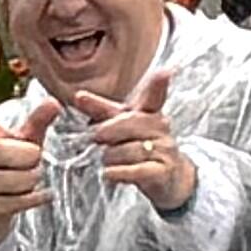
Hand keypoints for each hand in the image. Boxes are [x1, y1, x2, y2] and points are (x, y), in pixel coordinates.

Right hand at [0, 97, 62, 250]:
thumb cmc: (12, 165)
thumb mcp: (26, 142)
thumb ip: (38, 122)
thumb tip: (54, 101)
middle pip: (5, 152)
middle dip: (29, 158)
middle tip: (35, 159)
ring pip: (11, 180)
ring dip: (31, 181)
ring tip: (33, 178)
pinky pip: (10, 202)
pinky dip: (32, 199)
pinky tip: (45, 195)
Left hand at [74, 69, 196, 213]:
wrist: (171, 177)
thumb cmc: (142, 146)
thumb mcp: (123, 125)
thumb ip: (102, 110)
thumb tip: (78, 95)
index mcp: (150, 113)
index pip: (153, 97)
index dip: (158, 85)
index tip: (165, 73)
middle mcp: (160, 129)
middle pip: (131, 123)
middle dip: (109, 130)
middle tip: (96, 137)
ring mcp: (164, 150)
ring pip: (129, 150)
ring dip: (111, 156)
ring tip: (106, 160)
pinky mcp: (162, 172)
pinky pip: (137, 170)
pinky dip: (119, 172)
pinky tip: (108, 174)